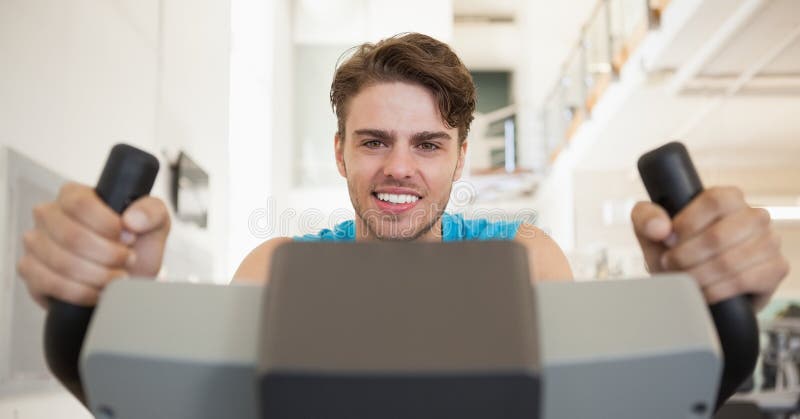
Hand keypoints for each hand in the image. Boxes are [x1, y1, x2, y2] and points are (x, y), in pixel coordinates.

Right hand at [17, 182, 169, 308]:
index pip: (80, 204)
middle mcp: (49, 215)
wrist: (126, 279)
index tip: (129, 237)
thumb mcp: (154, 223)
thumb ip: (152, 211)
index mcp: (74, 195)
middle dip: (108, 255)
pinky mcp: (30, 271)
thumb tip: (132, 219)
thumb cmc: (135, 247)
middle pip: (72, 236)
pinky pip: (50, 284)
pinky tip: (98, 291)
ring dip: (98, 276)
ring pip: (62, 263)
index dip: (108, 225)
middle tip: (127, 260)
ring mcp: (36, 243)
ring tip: (117, 276)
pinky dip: (82, 292)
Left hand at [632, 186, 788, 310]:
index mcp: (728, 197)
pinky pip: (743, 280)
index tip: (667, 240)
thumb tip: (660, 229)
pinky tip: (701, 293)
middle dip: (686, 256)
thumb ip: (646, 219)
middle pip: (719, 235)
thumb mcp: (652, 232)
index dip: (687, 223)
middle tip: (669, 265)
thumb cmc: (675, 252)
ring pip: (729, 261)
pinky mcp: (776, 269)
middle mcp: (755, 215)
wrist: (696, 287)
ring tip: (682, 279)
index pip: (714, 200)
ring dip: (697, 275)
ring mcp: (770, 242)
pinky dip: (714, 290)